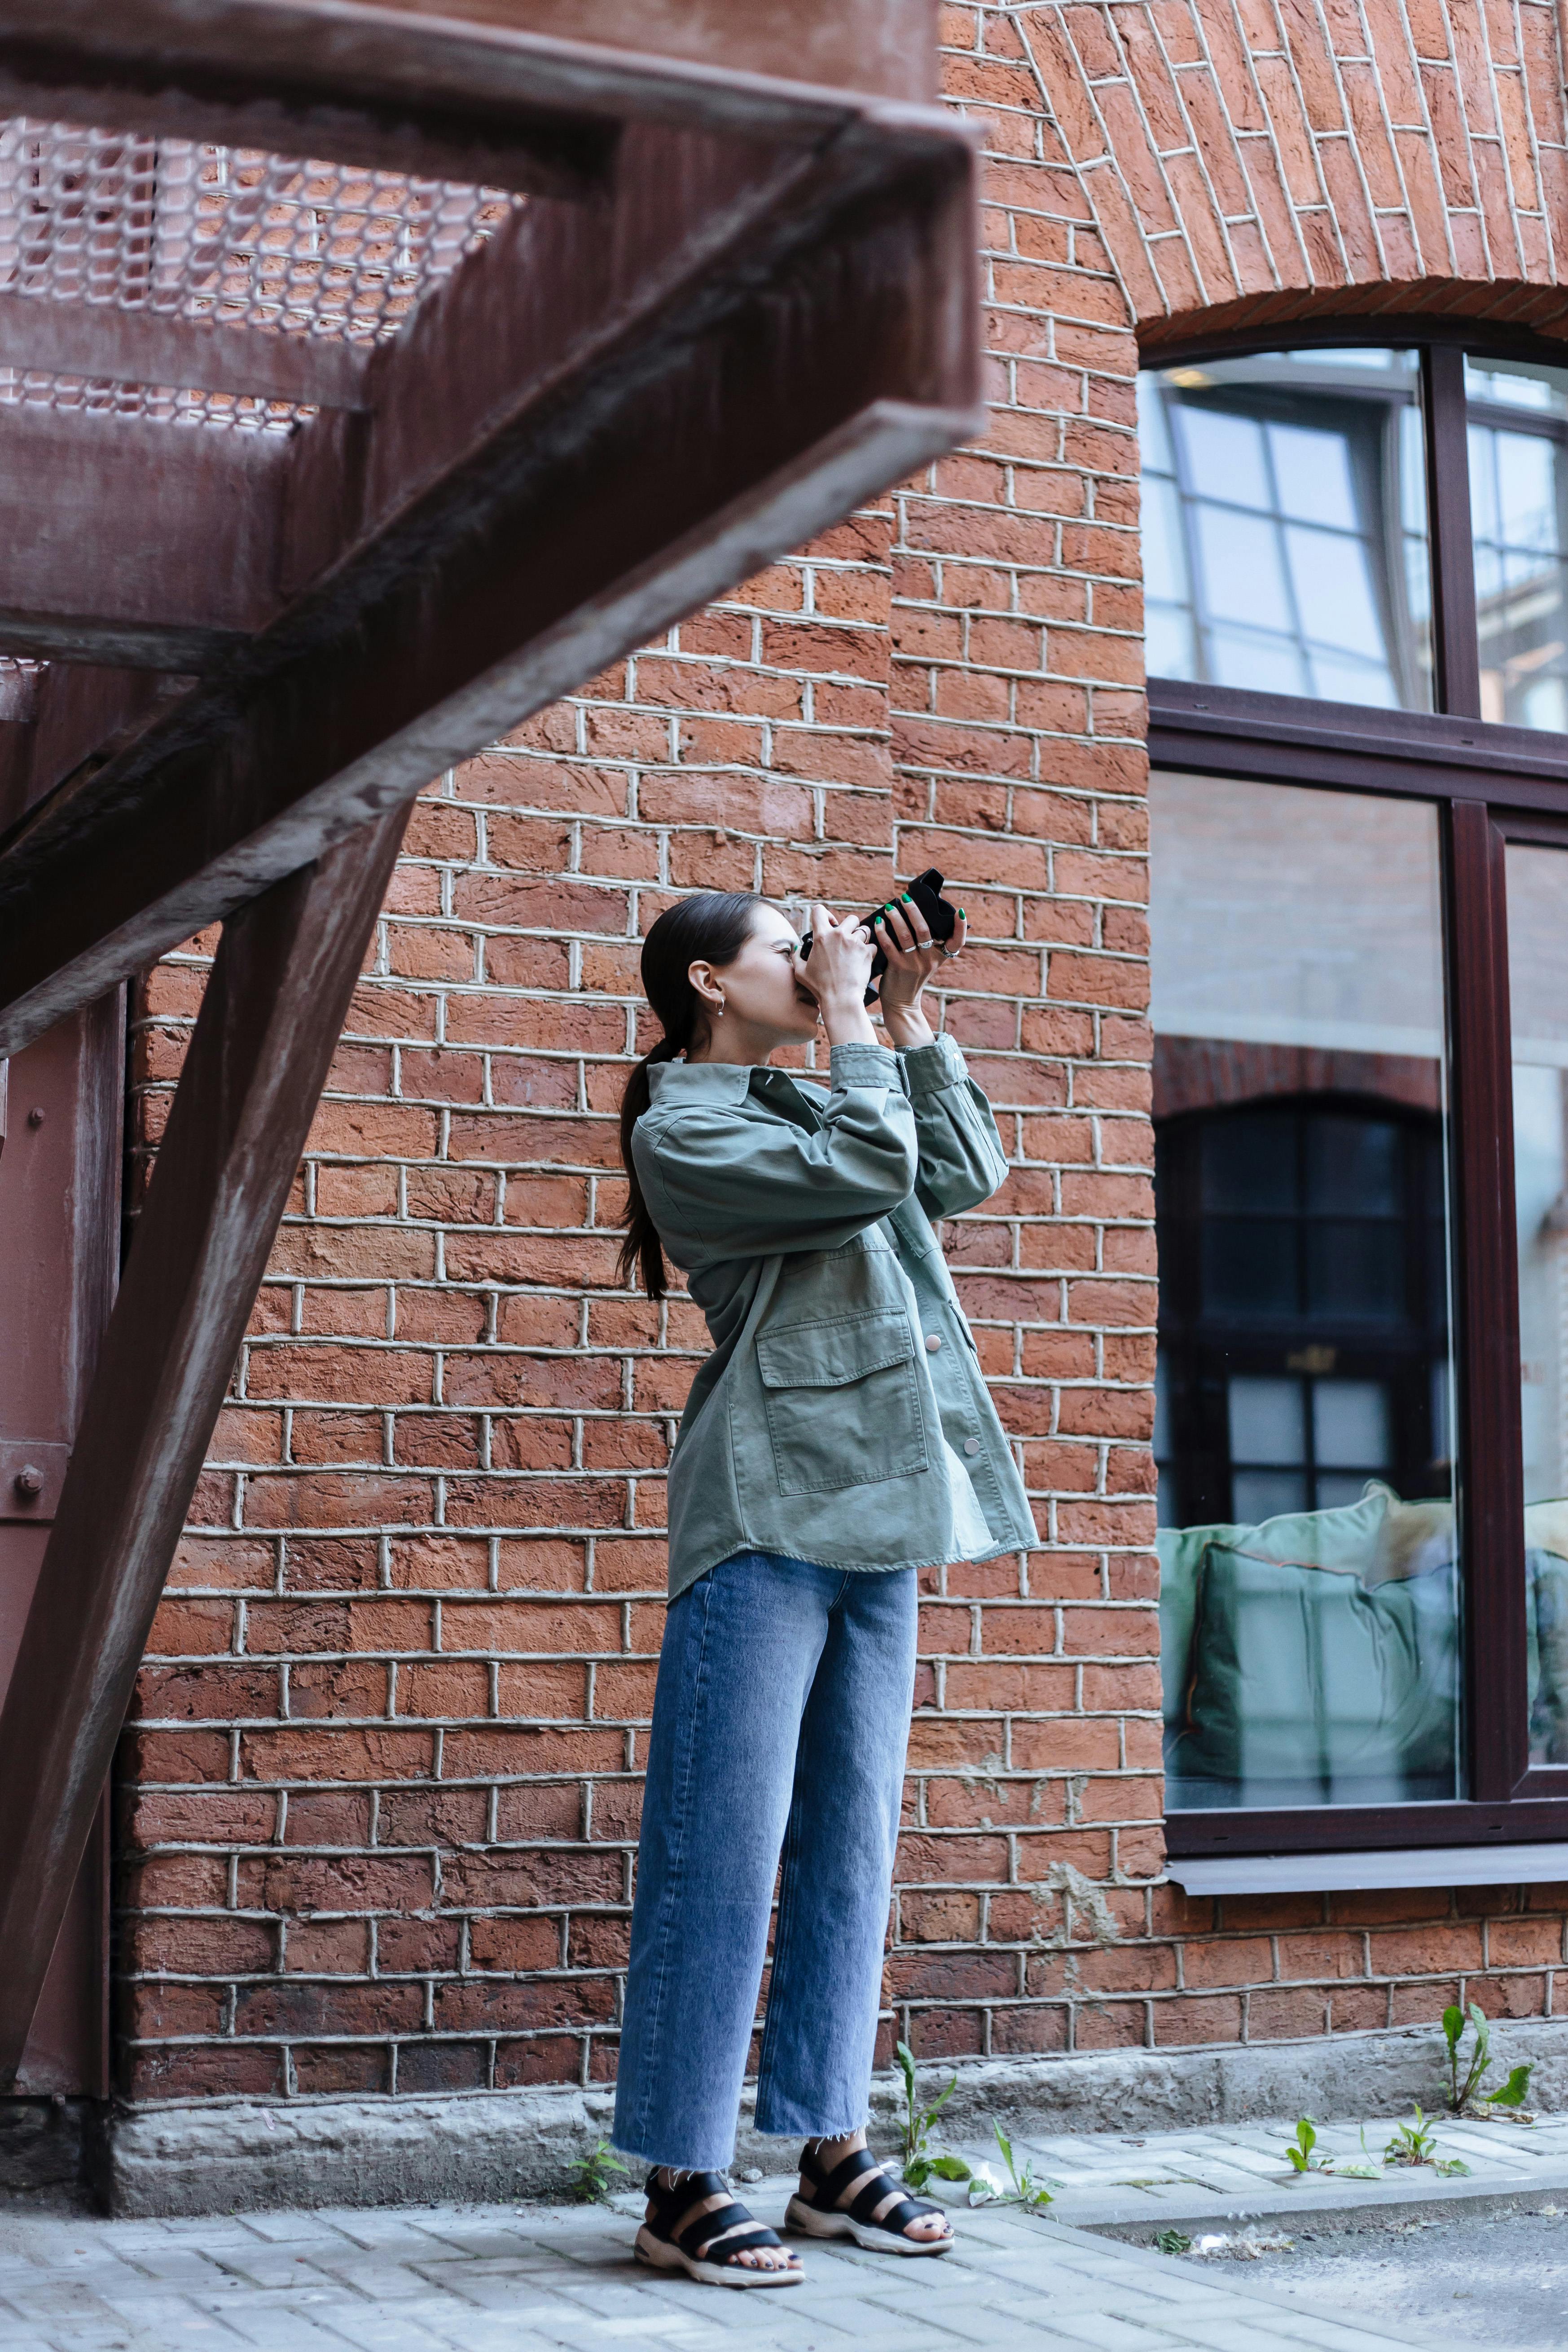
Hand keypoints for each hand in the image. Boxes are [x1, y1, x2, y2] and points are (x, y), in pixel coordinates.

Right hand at [793, 902, 876, 1046]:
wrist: (840, 998)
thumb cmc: (819, 987)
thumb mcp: (800, 972)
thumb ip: (796, 957)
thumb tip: (796, 949)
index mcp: (822, 936)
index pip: (819, 910)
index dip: (825, 914)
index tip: (829, 923)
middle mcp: (839, 935)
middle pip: (851, 918)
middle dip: (851, 926)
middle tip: (847, 940)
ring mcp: (855, 943)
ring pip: (864, 930)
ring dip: (861, 938)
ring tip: (856, 951)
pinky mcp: (867, 952)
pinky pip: (872, 945)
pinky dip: (869, 952)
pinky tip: (862, 961)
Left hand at [871, 893, 967, 1047]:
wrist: (901, 1003)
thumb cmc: (911, 977)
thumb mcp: (926, 962)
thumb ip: (927, 944)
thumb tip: (915, 915)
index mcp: (940, 957)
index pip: (957, 942)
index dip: (961, 928)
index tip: (960, 912)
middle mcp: (930, 960)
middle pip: (925, 930)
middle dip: (914, 911)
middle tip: (905, 898)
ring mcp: (914, 964)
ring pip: (906, 935)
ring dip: (896, 918)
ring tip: (889, 907)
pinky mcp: (898, 968)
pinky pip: (890, 946)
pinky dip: (883, 932)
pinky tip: (878, 923)